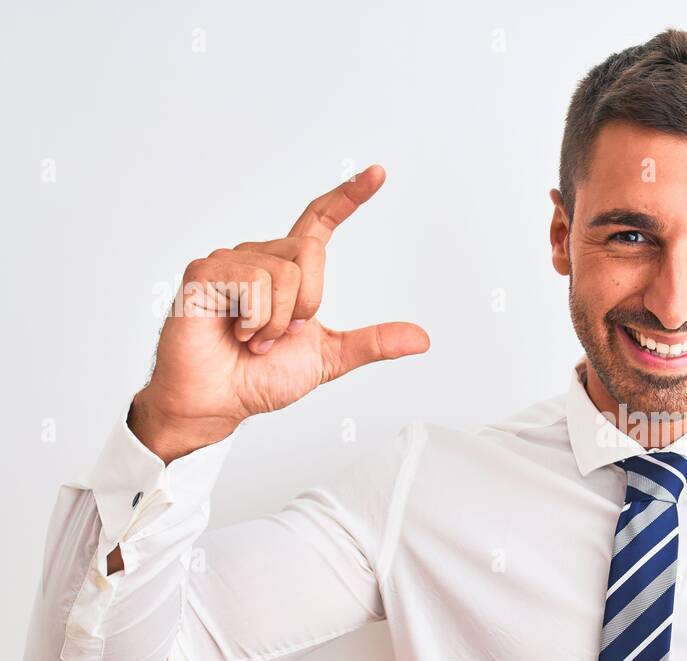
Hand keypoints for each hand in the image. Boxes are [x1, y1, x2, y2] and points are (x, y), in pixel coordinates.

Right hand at [134, 164, 428, 454]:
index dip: (348, 196)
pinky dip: (255, 319)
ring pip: (284, 272)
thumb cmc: (259, 377)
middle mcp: (260, 257)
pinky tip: (234, 332)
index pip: (320, 221)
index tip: (378, 172)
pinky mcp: (203, 271)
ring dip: (277, 321)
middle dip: (306, 305)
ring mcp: (229, 261)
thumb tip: (422, 338)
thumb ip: (372, 343)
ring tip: (252, 338)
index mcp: (289, 271)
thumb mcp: (329, 358)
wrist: (219, 402)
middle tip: (279, 336)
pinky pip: (253, 281)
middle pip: (311, 253)